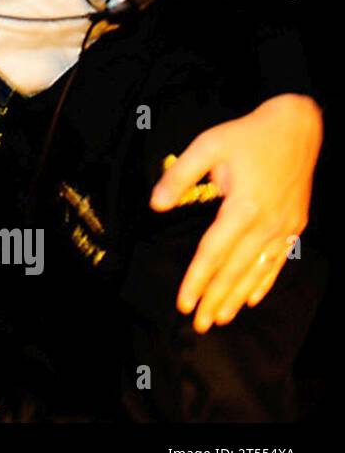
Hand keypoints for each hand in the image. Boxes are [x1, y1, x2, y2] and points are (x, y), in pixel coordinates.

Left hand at [152, 94, 320, 332]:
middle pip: (235, 269)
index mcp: (243, 207)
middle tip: (199, 324)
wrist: (296, 128)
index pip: (213, 252)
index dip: (197, 279)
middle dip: (216, 299)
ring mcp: (284, 226)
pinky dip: (265, 281)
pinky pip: (278, 260)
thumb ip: (180, 177)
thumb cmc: (247, 136)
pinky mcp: (295, 224)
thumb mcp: (207, 146)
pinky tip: (253, 298)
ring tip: (221, 318)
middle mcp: (267, 223)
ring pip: (257, 270)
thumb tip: (156, 205)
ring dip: (238, 297)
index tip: (184, 302)